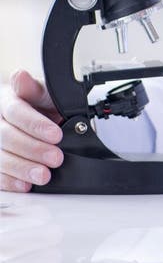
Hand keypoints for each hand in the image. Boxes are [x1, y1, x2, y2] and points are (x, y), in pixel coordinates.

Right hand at [0, 70, 62, 191]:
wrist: (33, 117)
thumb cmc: (37, 105)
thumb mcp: (42, 93)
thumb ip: (35, 88)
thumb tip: (21, 76)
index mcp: (6, 101)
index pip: (15, 112)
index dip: (36, 125)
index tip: (56, 135)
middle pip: (7, 137)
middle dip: (33, 149)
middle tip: (56, 158)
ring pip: (0, 157)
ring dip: (23, 169)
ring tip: (44, 175)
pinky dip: (10, 181)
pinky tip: (25, 185)